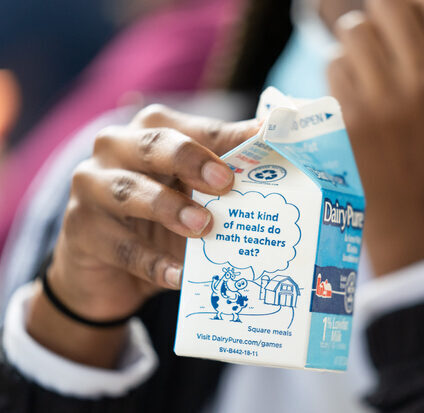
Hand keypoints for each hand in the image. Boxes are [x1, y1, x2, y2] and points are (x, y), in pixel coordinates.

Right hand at [27, 105, 257, 366]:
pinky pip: (121, 246)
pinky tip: (179, 276)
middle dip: (191, 160)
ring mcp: (92, 186)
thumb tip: (274, 151)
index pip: (194, 129)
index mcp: (150, 131)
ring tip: (203, 228)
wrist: (107, 270)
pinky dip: (153, 263)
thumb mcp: (192, 195)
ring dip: (169, 208)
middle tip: (225, 183)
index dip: (229, 138)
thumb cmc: (159, 221)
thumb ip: (224, 175)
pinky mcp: (80, 229)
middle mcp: (116, 148)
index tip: (263, 143)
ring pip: (129, 191)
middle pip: (154, 145)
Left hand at [328, 0, 423, 274]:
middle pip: (388, 6)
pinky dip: (338, 76)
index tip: (404, 20)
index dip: (414, 5)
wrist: (415, 212)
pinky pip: (334, 65)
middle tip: (376, 39)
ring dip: (354, 47)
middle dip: (378, 19)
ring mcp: (388, 100)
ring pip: (354, 31)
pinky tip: (350, 98)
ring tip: (364, 73)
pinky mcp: (351, 118)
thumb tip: (419, 3)